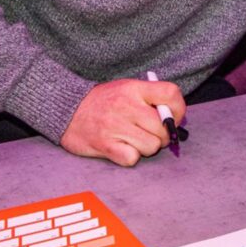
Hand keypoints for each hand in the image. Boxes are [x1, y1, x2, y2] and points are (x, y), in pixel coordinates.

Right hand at [60, 79, 185, 166]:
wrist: (66, 110)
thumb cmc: (103, 102)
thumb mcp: (127, 89)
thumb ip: (150, 98)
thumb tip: (176, 118)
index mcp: (134, 89)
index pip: (170, 93)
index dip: (179, 109)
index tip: (174, 117)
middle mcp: (126, 106)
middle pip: (164, 127)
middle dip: (163, 135)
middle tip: (151, 133)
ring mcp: (115, 126)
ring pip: (152, 146)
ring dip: (146, 147)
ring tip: (134, 140)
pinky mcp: (105, 145)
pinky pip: (133, 158)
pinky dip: (131, 157)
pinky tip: (122, 148)